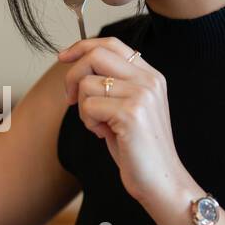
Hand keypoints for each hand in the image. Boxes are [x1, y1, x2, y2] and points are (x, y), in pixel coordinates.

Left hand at [58, 36, 192, 206]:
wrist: (160, 181)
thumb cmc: (138, 149)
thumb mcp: (126, 109)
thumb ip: (112, 86)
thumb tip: (77, 68)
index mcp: (150, 76)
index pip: (112, 44)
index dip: (83, 46)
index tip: (63, 57)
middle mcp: (149, 80)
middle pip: (96, 55)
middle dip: (72, 76)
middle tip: (70, 100)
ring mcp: (141, 95)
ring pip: (87, 83)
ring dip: (83, 108)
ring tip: (99, 125)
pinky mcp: (131, 113)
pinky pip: (88, 106)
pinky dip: (88, 122)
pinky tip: (103, 134)